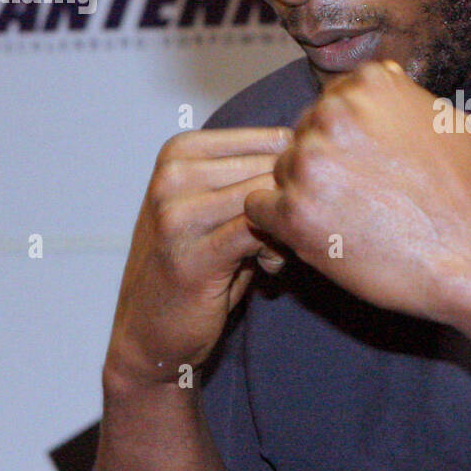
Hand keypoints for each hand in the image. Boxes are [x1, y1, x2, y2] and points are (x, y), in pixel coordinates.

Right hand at [105, 126, 294, 386]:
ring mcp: (176, 212)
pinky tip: (270, 266)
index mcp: (181, 150)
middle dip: (294, 204)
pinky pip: (260, 232)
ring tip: (276, 252)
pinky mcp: (190, 253)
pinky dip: (277, 250)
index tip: (289, 209)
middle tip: (286, 237)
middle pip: (276, 168)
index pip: (275, 138)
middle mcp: (174, 174)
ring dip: (287, 229)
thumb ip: (256, 175)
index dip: (298, 176)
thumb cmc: (198, 264)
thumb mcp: (219, 205)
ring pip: (271, 198)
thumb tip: (320, 155)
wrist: (150, 331)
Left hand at [243, 61, 470, 322]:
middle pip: (302, 136)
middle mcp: (332, 114)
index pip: (329, 104)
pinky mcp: (293, 214)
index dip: (346, 140)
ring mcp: (309, 164)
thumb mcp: (448, 120)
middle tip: (363, 200)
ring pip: (281, 173)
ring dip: (304, 196)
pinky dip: (282, 225)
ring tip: (352, 222)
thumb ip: (402, 96)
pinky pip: (261, 210)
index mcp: (367, 84)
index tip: (369, 166)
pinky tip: (320, 236)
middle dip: (324, 166)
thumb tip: (382, 77)